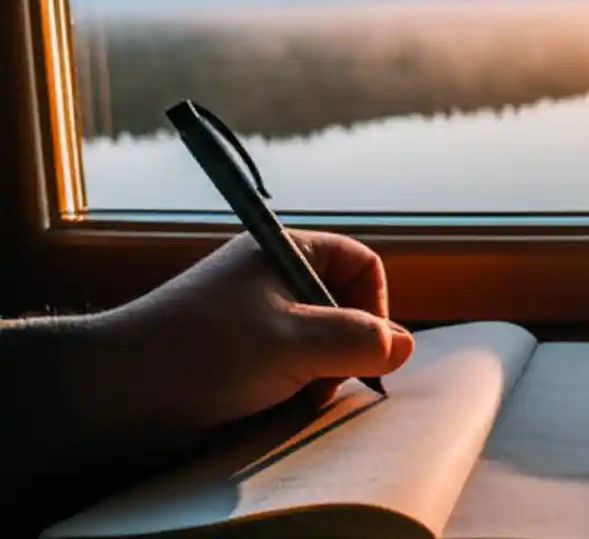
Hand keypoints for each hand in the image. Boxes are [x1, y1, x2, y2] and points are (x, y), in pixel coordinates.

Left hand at [71, 231, 414, 448]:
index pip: (361, 265)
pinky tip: (273, 408)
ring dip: (320, 377)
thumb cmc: (198, 352)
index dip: (376, 305)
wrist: (110, 392)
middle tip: (325, 380)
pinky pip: (290, 370)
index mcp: (283, 253)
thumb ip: (358, 341)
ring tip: (292, 398)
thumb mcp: (293, 343)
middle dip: (346, 350)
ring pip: (320, 345)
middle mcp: (271, 280)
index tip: (368, 346)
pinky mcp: (238, 357)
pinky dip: (294, 391)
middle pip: (344, 308)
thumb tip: (405, 346)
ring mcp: (254, 320)